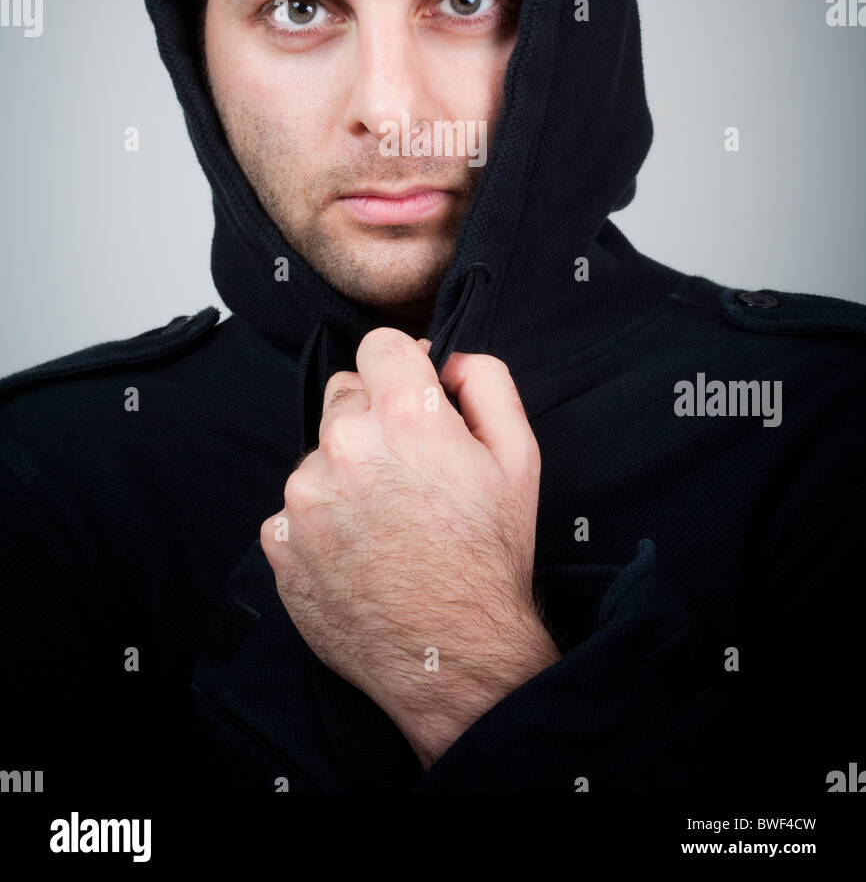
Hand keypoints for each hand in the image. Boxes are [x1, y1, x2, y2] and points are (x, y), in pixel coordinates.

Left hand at [260, 326, 559, 766]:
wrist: (455, 656)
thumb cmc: (490, 555)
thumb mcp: (519, 456)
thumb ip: (487, 382)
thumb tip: (448, 358)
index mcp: (404, 415)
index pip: (378, 345)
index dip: (402, 368)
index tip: (414, 397)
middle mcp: (344, 445)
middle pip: (345, 394)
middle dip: (374, 417)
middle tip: (409, 469)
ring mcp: (303, 495)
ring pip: (319, 453)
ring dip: (345, 470)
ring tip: (387, 519)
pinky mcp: (278, 540)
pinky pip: (293, 507)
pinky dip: (320, 519)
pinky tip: (359, 549)